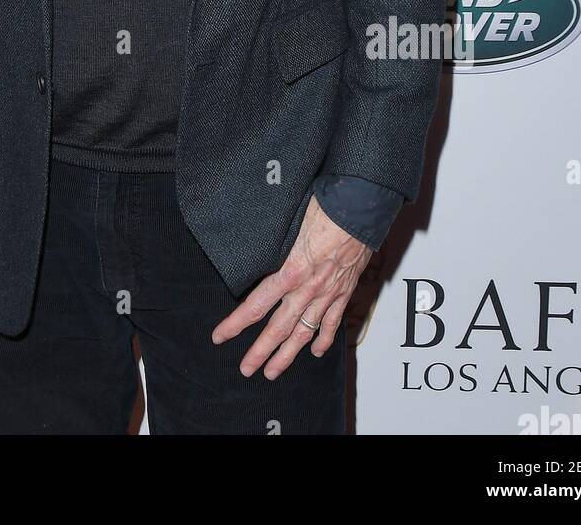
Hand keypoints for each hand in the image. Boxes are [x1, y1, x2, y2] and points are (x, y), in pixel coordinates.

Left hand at [210, 193, 371, 379]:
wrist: (360, 210)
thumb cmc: (325, 209)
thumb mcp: (291, 224)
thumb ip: (275, 244)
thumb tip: (256, 250)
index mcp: (291, 271)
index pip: (257, 305)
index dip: (236, 324)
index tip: (220, 336)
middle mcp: (308, 289)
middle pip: (278, 328)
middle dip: (260, 352)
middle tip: (246, 369)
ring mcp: (327, 295)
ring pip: (304, 333)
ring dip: (287, 355)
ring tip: (273, 372)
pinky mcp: (344, 293)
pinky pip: (331, 322)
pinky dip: (323, 339)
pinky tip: (315, 352)